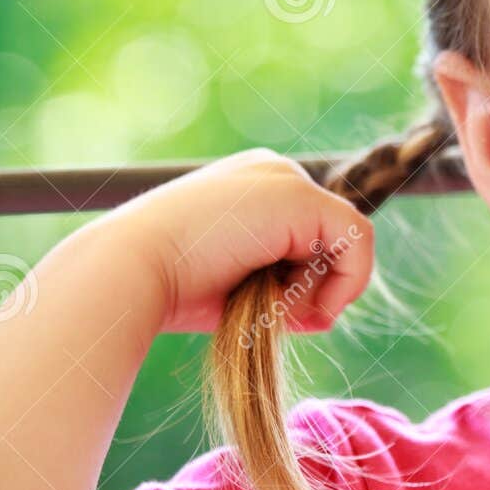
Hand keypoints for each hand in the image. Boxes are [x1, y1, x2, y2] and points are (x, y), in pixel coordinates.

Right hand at [84, 148, 376, 334]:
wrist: (130, 271)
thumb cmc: (169, 288)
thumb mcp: (236, 286)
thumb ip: (279, 291)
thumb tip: (325, 315)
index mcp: (251, 186)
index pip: (310, 234)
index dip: (307, 281)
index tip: (284, 317)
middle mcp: (272, 172)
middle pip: (331, 236)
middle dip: (317, 285)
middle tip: (284, 317)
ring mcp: (287, 179)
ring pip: (347, 240)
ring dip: (324, 289)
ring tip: (278, 309)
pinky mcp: (301, 197)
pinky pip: (359, 239)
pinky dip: (350, 281)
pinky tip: (315, 309)